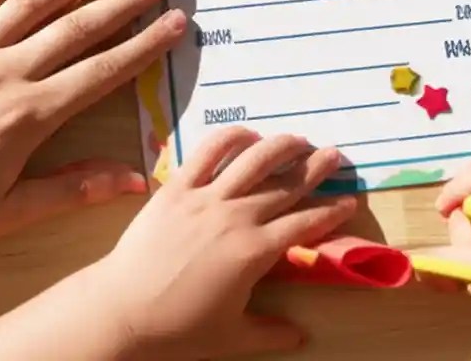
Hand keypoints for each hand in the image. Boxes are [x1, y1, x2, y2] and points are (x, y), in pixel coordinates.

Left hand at [0, 0, 184, 262]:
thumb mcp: (11, 211)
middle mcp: (0, 73)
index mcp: (27, 116)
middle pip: (76, 27)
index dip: (145, 44)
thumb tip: (136, 180)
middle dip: (124, 0)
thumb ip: (75, 188)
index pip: (102, 71)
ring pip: (29, 4)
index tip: (176, 22)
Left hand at [96, 127, 355, 358]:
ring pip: (253, 160)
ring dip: (281, 146)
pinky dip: (230, 137)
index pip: (305, 225)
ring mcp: (205, 199)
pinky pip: (206, 153)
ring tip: (299, 138)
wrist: (121, 311)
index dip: (331, 212)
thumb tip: (302, 336)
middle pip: (286, 185)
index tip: (349, 201)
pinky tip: (247, 133)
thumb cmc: (177, 329)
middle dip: (315, 168)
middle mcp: (236, 218)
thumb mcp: (232, 337)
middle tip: (335, 155)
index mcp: (255, 253)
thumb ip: (271, 333)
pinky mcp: (176, 188)